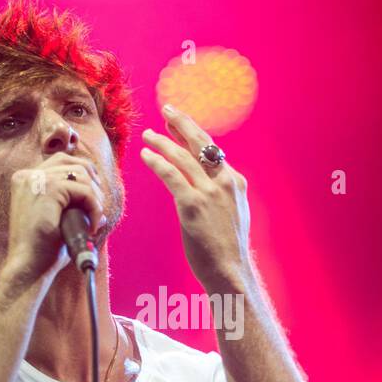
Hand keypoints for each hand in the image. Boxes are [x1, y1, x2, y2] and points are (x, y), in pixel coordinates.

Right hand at [3, 152, 107, 286]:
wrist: (27, 268)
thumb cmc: (42, 250)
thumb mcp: (56, 219)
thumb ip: (70, 203)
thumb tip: (99, 200)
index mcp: (25, 180)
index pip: (61, 161)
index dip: (83, 174)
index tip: (94, 198)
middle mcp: (27, 176)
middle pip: (72, 162)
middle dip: (92, 183)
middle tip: (98, 208)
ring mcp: (36, 180)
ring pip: (81, 175)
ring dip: (95, 199)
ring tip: (94, 221)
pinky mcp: (49, 189)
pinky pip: (84, 190)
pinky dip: (94, 207)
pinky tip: (92, 225)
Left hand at [139, 105, 251, 290]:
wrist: (231, 271)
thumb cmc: (227, 249)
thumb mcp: (231, 215)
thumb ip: (220, 196)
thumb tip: (204, 186)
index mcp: (235, 182)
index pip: (212, 151)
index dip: (192, 134)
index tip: (177, 125)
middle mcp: (225, 182)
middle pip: (201, 143)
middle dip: (182, 123)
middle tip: (167, 110)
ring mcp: (210, 193)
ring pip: (183, 156)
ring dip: (162, 142)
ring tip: (148, 135)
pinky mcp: (193, 205)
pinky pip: (171, 175)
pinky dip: (157, 161)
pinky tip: (146, 155)